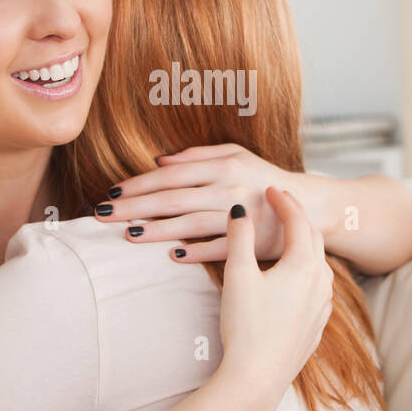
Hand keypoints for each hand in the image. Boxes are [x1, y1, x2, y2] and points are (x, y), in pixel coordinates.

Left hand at [95, 143, 324, 261]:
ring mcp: (239, 217)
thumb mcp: (236, 155)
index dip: (140, 184)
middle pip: (172, 199)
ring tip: (128, 235)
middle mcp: (228, 188)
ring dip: (156, 230)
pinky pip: (216, 248)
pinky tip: (170, 254)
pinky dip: (194, 251)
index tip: (112, 192)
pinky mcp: (250, 242)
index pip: (171, 175)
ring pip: (188, 223)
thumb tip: (160, 161)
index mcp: (223, 165)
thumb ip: (198, 156)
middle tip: (102, 215)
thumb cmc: (265, 178)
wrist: (309, 207)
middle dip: (134, 207)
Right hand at [213, 186, 333, 410]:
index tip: (271, 188)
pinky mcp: (316, 325)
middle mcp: (321, 282)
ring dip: (304, 243)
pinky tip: (295, 275)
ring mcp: (322, 305)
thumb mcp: (238, 275)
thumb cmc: (246, 327)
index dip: (284, 201)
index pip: (298, 221)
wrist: (257, 378)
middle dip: (298, 217)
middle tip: (282, 202)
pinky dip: (306, 270)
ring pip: (318, 263)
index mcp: (304, 265)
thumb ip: (240, 237)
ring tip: (289, 234)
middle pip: (313, 238)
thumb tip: (240, 209)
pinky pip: (317, 287)